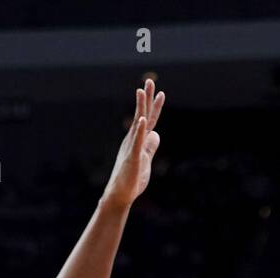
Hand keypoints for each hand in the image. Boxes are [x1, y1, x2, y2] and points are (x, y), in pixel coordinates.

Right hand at [103, 78, 164, 206]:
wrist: (120, 195)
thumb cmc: (131, 178)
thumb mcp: (145, 159)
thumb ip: (150, 146)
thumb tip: (156, 133)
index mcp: (137, 140)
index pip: (148, 120)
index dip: (154, 107)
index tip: (160, 92)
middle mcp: (133, 140)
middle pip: (142, 116)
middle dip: (146, 99)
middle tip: (150, 81)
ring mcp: (132, 147)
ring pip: (137, 124)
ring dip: (140, 107)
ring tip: (141, 91)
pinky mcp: (132, 158)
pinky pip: (137, 142)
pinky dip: (140, 131)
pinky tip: (143, 120)